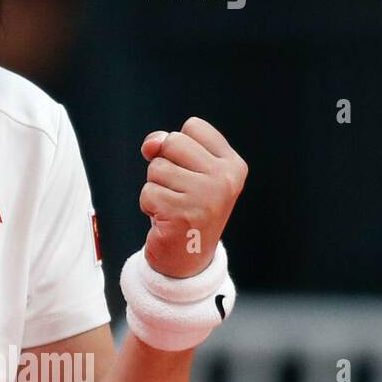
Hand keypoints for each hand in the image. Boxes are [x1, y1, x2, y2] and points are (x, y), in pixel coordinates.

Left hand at [138, 116, 247, 277]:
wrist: (186, 255)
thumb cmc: (183, 205)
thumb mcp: (182, 169)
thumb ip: (166, 145)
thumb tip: (151, 144)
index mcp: (233, 165)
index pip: (193, 126)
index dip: (178, 146)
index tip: (189, 172)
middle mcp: (225, 179)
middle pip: (173, 141)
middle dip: (164, 164)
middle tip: (178, 190)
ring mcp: (206, 197)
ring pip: (157, 167)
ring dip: (155, 187)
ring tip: (172, 205)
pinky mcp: (183, 213)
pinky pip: (148, 192)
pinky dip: (149, 204)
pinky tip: (166, 218)